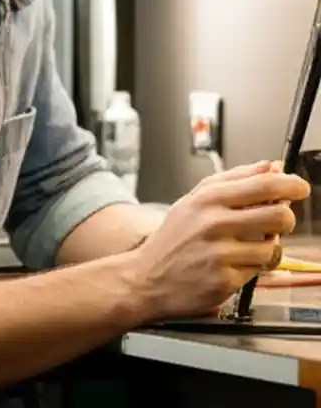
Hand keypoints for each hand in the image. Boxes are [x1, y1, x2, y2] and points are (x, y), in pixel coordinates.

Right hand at [129, 160, 309, 320]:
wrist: (145, 278)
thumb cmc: (173, 239)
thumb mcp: (194, 201)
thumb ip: (233, 180)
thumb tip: (270, 166)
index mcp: (207, 200)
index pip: (264, 185)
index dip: (291, 185)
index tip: (299, 187)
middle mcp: (213, 224)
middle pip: (279, 216)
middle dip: (286, 220)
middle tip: (277, 222)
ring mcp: (219, 253)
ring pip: (272, 247)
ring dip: (266, 247)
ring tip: (246, 247)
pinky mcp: (225, 279)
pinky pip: (258, 270)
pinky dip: (251, 268)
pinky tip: (232, 265)